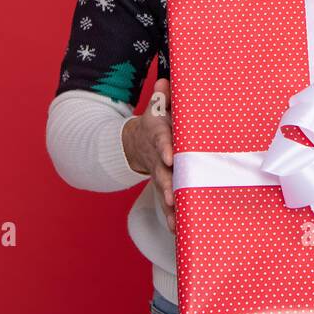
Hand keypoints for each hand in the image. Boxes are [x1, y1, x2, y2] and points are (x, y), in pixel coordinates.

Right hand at [122, 78, 175, 232]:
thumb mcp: (158, 107)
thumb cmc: (158, 122)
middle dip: (167, 185)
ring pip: (164, 191)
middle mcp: (157, 157)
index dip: (165, 148)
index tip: (169, 157)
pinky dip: (171, 217)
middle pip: (162, 172)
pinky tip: (178, 231)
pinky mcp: (163, 186)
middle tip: (172, 198)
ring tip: (176, 222)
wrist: (135, 141)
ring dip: (170, 206)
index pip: (162, 141)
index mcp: (158, 134)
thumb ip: (163, 96)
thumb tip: (165, 82)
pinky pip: (168, 203)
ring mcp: (159, 174)